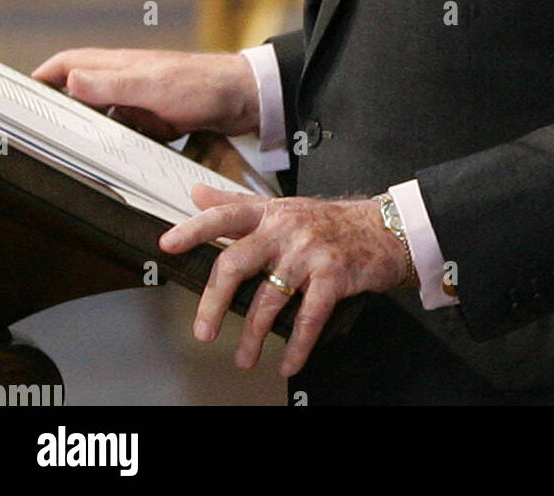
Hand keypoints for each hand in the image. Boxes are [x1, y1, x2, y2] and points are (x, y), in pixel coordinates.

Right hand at [31, 48, 258, 140]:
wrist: (246, 97)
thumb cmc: (205, 84)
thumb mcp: (153, 87)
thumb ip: (113, 85)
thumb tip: (71, 79)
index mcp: (121, 65)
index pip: (71, 63)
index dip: (46, 75)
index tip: (29, 94)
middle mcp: (129, 78)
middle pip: (84, 89)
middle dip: (65, 105)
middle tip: (49, 128)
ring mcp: (144, 98)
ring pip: (106, 113)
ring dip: (94, 127)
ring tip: (80, 146)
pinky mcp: (160, 117)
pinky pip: (130, 130)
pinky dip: (122, 140)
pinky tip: (120, 154)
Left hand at [159, 185, 409, 375]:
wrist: (385, 229)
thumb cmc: (331, 221)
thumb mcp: (283, 207)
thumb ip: (238, 203)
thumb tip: (198, 193)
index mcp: (271, 213)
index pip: (225, 216)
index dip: (194, 229)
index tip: (168, 245)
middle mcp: (287, 229)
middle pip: (236, 262)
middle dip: (214, 303)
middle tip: (203, 330)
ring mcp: (310, 252)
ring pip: (268, 299)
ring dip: (252, 336)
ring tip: (245, 355)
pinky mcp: (333, 276)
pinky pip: (307, 319)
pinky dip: (296, 347)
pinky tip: (288, 362)